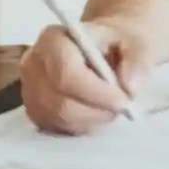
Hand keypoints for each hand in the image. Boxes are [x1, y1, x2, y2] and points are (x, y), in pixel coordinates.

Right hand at [18, 19, 153, 134]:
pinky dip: (82, 126)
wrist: (104, 46)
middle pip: (59, 102)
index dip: (97, 93)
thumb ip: (138, 61)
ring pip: (58, 119)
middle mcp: (33, 64)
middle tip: (122, 107)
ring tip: (111, 107)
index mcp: (54, 39)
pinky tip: (96, 113)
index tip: (124, 100)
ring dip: (91, 120)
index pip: (67, 74)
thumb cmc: (117, 42)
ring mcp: (29, 90)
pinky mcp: (35, 111)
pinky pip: (56, 128)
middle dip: (96, 111)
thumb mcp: (137, 42)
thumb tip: (130, 87)